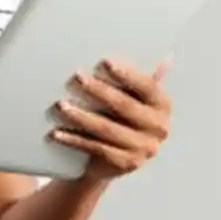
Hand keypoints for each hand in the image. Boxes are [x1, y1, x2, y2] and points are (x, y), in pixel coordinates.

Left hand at [48, 58, 171, 180]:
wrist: (114, 159)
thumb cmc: (123, 116)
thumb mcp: (134, 97)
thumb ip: (141, 79)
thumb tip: (164, 56)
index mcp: (162, 105)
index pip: (146, 86)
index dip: (126, 74)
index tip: (104, 62)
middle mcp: (158, 128)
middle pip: (124, 106)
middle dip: (98, 91)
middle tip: (77, 78)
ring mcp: (142, 149)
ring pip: (106, 129)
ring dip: (81, 117)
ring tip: (61, 105)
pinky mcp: (124, 163)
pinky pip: (95, 148)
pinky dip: (74, 140)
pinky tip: (57, 132)